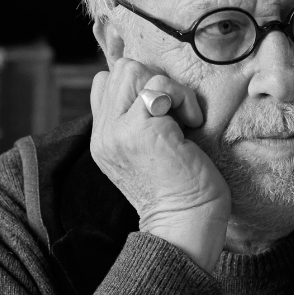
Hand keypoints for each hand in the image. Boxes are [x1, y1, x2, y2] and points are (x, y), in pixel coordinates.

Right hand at [89, 59, 229, 269]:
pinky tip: (191, 125)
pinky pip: (160, 86)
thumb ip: (136, 122)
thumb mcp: (145, 152)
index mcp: (102, 138)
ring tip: (181, 118)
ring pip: (134, 70)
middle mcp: (103, 133)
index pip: (104, 83)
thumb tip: (155, 88)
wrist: (185, 225)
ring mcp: (118, 131)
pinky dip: (183, 98)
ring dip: (168, 88)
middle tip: (174, 114)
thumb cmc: (178, 189)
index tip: (163, 111)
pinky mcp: (142, 130)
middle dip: (155, 81)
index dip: (138, 86)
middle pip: (120, 70)